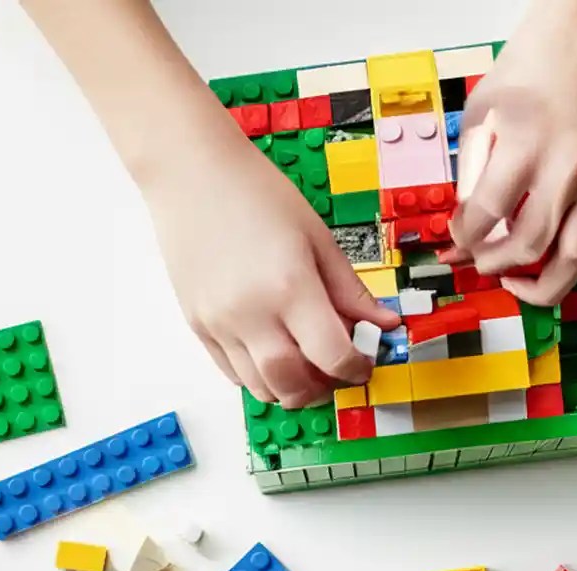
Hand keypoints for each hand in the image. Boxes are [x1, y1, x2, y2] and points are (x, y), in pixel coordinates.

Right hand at [147, 134, 399, 408]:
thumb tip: (384, 324)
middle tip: (338, 371)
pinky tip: (276, 352)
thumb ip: (350, 290)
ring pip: (261, 389)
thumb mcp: (317, 237)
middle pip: (294, 387)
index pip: (333, 357)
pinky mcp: (198, 326)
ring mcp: (219, 324)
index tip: (364, 361)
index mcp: (290, 288)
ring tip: (307, 364)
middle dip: (324, 389)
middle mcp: (251, 314)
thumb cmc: (255, 193)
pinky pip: (233, 373)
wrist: (191, 174)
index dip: (357, 368)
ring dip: (291, 388)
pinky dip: (260, 376)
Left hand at [449, 0, 576, 304]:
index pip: (487, 213)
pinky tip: (570, 255)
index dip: (465, 235)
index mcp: (525, 142)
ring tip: (524, 283)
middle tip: (482, 263)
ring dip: (549, 281)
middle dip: (496, 264)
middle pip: (530, 244)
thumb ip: (475, 164)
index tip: (458, 238)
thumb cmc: (542, 55)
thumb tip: (467, 212)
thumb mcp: (485, 107)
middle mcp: (568, 164)